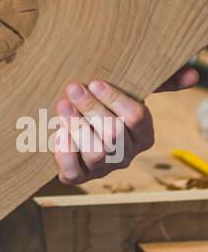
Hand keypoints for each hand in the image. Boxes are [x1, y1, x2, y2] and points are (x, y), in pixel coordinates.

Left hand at [51, 65, 199, 184]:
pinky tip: (58, 133)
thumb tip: (193, 74)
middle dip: (91, 108)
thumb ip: (163, 80)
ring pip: (95, 153)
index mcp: (143, 135)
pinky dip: (64, 155)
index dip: (115, 100)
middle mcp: (126, 155)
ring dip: (76, 127)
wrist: (78, 122)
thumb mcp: (134, 89)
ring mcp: (103, 168)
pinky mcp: (79, 176)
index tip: (95, 82)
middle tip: (72, 88)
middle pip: (114, 135)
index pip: (137, 118)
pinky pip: (73, 174)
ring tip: (62, 105)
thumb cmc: (108, 103)